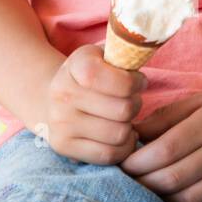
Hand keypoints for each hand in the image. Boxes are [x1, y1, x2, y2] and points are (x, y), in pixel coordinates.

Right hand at [40, 43, 145, 164]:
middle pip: (124, 110)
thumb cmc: (91, 74)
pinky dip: (122, 148)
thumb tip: (149, 47)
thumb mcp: (105, 54)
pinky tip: (121, 135)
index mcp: (77, 65)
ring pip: (119, 134)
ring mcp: (60, 122)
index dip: (136, 83)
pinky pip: (107, 155)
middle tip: (131, 101)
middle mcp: (63, 94)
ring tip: (123, 118)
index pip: (120, 82)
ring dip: (129, 127)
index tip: (138, 82)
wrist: (52, 97)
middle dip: (136, 105)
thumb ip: (126, 51)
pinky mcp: (62, 146)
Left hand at [118, 76, 201, 201]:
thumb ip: (173, 113)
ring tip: (147, 186)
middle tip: (126, 178)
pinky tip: (175, 191)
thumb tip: (137, 130)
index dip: (138, 160)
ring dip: (161, 195)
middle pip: (171, 175)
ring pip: (187, 195)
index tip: (122, 160)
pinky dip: (186, 200)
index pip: (165, 148)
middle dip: (142, 181)